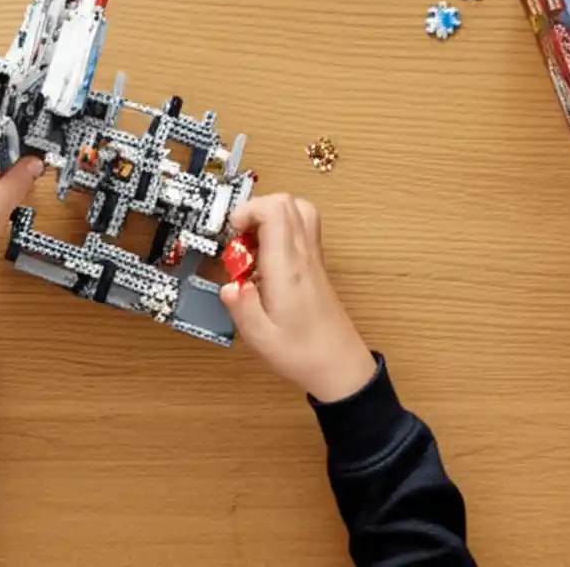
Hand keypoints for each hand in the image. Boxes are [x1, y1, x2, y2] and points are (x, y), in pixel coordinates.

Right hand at [219, 194, 376, 402]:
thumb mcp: (260, 337)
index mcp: (288, 268)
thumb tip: (228, 284)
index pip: (276, 211)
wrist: (340, 366)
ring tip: (252, 248)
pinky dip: (280, 233)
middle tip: (239, 240)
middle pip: (288, 202)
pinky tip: (265, 263)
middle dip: (256, 210)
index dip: (249, 210)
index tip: (232, 234)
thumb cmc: (301, 354)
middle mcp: (303, 256)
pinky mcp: (316, 266)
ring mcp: (313, 259)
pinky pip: (302, 230)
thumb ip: (240, 306)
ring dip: (270, 219)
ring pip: (299, 211)